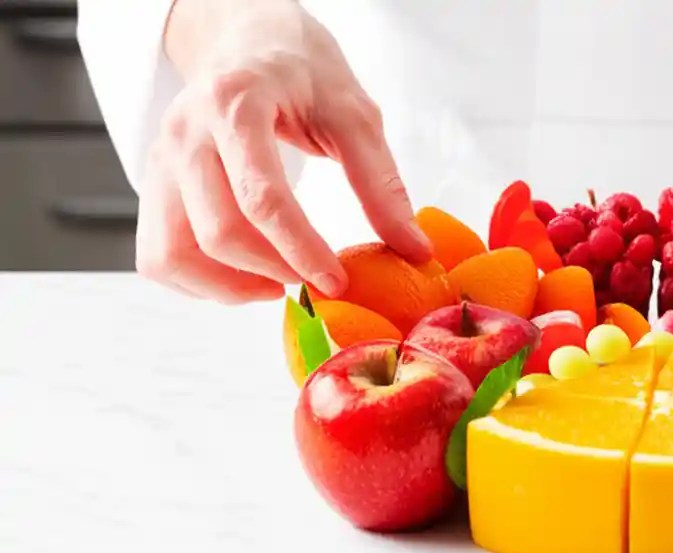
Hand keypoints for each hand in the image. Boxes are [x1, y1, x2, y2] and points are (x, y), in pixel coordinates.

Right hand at [136, 0, 431, 302]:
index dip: (301, 251)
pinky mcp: (155, 183)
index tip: (337, 281)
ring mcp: (161, 160)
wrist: (250, 40)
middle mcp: (185, 133)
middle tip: (320, 280)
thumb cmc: (302, 72)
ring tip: (280, 282)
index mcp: (235, 105)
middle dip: (273, 271)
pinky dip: (198, 281)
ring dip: (229, 287)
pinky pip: (158, 254)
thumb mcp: (354, 113)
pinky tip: (245, 276)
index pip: (261, 198)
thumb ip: (381, 183)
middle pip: (217, 232)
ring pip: (172, 252)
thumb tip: (413, 249)